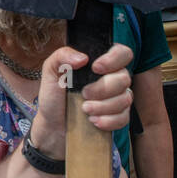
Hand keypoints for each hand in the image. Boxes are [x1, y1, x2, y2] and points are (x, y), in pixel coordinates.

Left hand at [31, 41, 132, 157]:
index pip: (122, 53)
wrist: (52, 124)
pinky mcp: (118, 117)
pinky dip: (107, 121)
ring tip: (84, 109)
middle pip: (124, 78)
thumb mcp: (51, 71)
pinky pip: (124, 118)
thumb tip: (83, 58)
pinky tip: (93, 121)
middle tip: (84, 94)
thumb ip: (62, 56)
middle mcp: (113, 78)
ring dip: (103, 106)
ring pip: (125, 99)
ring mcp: (118, 98)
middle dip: (102, 88)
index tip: (95, 68)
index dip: (114, 59)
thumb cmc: (53, 95)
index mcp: (100, 63)